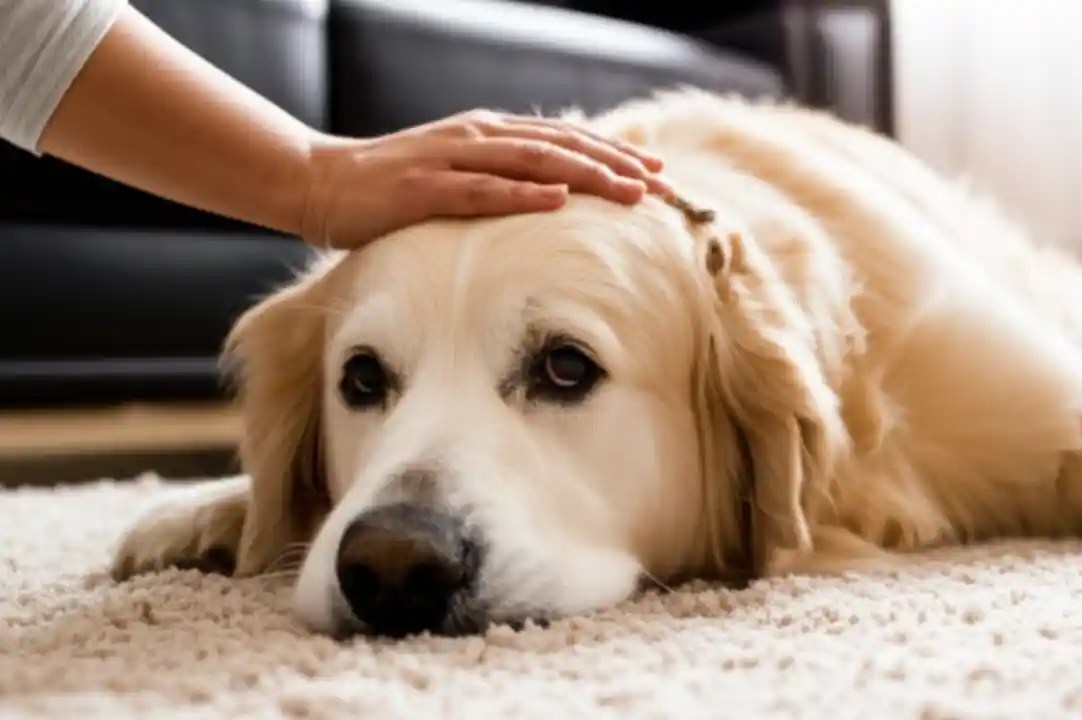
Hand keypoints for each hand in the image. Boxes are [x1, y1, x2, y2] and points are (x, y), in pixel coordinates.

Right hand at [301, 111, 670, 249]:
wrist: (321, 182)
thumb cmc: (393, 189)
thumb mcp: (457, 175)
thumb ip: (500, 178)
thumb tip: (551, 196)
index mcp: (490, 134)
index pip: (565, 140)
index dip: (614, 154)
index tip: (658, 174)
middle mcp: (478, 137)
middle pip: (561, 146)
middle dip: (616, 165)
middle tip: (663, 186)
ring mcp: (451, 159)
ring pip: (532, 161)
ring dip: (585, 174)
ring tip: (630, 191)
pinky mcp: (424, 188)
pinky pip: (480, 190)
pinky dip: (521, 193)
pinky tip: (557, 200)